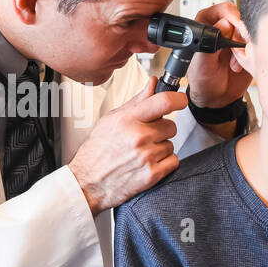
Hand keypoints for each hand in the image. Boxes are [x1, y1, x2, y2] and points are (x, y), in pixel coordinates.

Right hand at [68, 76, 187, 215]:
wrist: (87, 182)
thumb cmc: (97, 151)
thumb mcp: (111, 119)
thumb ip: (136, 101)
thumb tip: (153, 84)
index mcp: (128, 120)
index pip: (163, 102)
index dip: (178, 99)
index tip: (180, 101)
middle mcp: (138, 137)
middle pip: (171, 126)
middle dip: (161, 130)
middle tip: (146, 137)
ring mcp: (146, 156)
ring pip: (170, 145)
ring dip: (160, 148)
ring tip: (141, 153)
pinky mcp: (152, 174)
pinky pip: (173, 161)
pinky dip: (164, 163)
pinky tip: (148, 163)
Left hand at [186, 2, 251, 107]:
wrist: (216, 98)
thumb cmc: (202, 80)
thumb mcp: (201, 64)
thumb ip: (209, 43)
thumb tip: (223, 24)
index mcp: (207, 25)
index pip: (223, 9)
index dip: (231, 16)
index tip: (236, 27)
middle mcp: (224, 28)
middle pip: (241, 18)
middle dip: (240, 35)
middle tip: (235, 49)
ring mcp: (238, 38)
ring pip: (252, 31)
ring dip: (246, 47)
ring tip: (234, 64)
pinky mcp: (250, 48)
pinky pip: (260, 44)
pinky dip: (254, 54)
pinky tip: (243, 65)